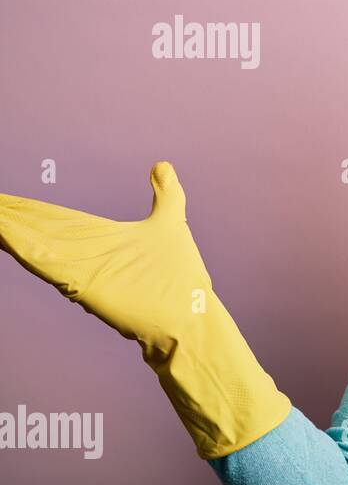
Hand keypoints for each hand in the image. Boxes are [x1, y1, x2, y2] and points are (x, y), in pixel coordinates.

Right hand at [0, 162, 291, 457]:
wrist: (191, 319)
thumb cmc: (180, 279)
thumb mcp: (171, 223)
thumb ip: (166, 194)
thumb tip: (162, 165)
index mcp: (96, 239)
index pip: (49, 218)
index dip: (21, 208)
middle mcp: (82, 256)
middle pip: (33, 228)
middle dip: (6, 214)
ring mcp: (80, 270)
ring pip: (31, 242)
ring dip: (6, 226)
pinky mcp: (84, 284)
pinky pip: (45, 261)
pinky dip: (20, 245)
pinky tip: (1, 231)